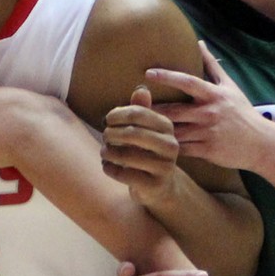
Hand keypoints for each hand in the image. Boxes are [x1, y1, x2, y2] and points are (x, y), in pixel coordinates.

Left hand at [103, 86, 179, 205]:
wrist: (159, 187)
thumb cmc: (146, 152)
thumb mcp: (145, 130)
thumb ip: (140, 110)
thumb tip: (141, 89)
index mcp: (167, 127)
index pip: (137, 113)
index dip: (117, 115)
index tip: (107, 120)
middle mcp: (170, 145)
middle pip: (132, 133)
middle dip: (111, 134)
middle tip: (104, 136)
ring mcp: (164, 167)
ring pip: (127, 155)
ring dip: (108, 152)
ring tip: (104, 151)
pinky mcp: (155, 185)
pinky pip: (125, 175)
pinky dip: (110, 168)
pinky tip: (107, 166)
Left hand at [143, 42, 269, 170]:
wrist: (260, 143)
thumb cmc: (242, 112)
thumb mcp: (230, 87)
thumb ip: (211, 66)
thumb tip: (198, 43)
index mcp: (213, 95)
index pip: (188, 82)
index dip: (167, 77)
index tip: (148, 73)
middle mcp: (209, 112)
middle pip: (174, 110)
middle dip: (152, 109)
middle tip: (130, 107)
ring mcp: (207, 132)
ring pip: (174, 132)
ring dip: (154, 130)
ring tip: (134, 128)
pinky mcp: (206, 150)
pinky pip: (180, 149)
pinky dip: (165, 148)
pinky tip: (150, 146)